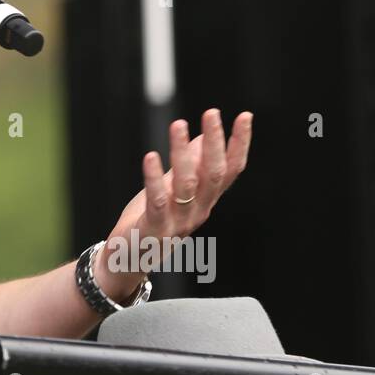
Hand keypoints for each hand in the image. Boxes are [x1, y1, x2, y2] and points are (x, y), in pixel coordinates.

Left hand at [94, 109, 252, 299]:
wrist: (129, 261)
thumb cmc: (152, 220)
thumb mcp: (174, 190)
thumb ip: (190, 167)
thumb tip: (203, 136)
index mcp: (206, 201)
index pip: (230, 171)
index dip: (239, 144)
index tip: (244, 116)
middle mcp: (198, 211)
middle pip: (212, 175)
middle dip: (215, 143)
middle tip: (211, 113)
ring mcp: (177, 222)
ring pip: (186, 185)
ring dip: (182, 153)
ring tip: (178, 124)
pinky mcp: (153, 228)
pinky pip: (156, 201)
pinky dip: (154, 178)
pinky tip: (151, 156)